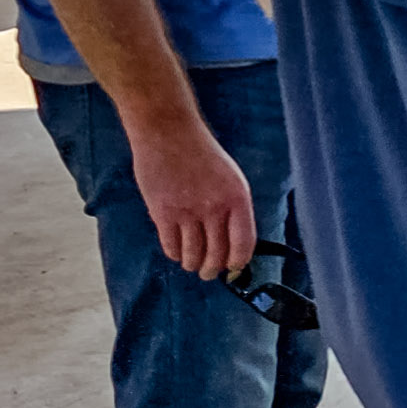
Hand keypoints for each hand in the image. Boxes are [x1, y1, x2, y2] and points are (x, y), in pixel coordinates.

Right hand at [127, 123, 255, 278]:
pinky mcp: (162, 213)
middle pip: (217, 254)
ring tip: (193, 264)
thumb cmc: (201, 155)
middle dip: (213, 270)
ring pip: (193, 254)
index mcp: (238, 198)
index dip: (239, 262)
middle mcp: (215, 208)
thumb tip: (233, 241)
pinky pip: (170, 245)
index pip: (244, 243)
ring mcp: (187, 211)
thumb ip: (232, 208)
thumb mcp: (231, 178)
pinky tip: (177, 252)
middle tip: (209, 273)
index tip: (234, 269)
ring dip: (193, 264)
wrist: (169, 133)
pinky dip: (175, 254)